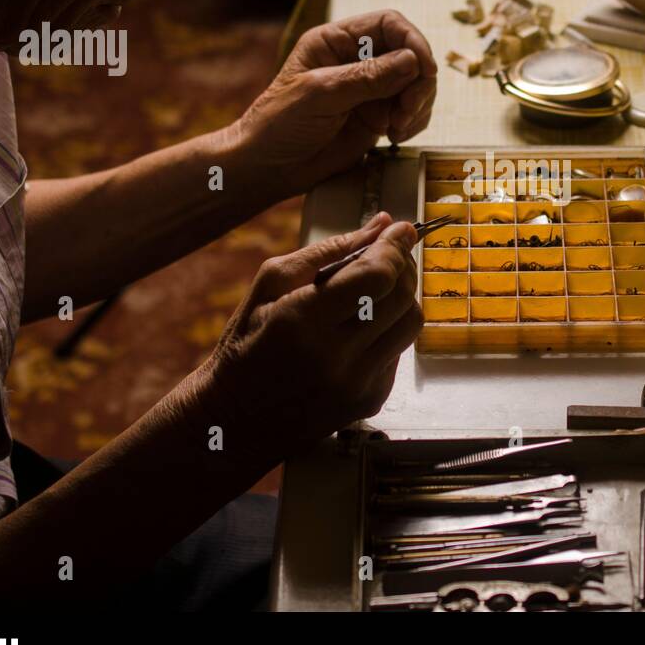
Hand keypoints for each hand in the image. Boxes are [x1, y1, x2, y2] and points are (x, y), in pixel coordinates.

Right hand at [192, 213, 421, 460]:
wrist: (234, 419)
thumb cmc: (246, 345)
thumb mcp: (269, 285)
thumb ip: (327, 252)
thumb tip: (380, 224)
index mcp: (302, 322)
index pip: (376, 276)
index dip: (395, 247)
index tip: (400, 230)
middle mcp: (334, 357)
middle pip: (400, 297)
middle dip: (402, 266)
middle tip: (390, 253)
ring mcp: (356, 384)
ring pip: (410, 324)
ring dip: (402, 297)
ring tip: (380, 287)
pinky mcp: (369, 401)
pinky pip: (399, 351)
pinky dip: (389, 329)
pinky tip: (363, 326)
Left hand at [231, 10, 437, 197]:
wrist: (268, 167)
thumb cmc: (279, 124)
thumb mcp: (320, 94)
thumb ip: (366, 77)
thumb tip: (412, 60)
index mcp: (337, 41)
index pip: (388, 24)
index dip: (412, 41)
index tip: (424, 69)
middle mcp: (356, 60)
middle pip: (410, 54)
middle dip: (418, 81)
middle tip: (408, 110)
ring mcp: (369, 90)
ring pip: (416, 84)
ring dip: (418, 105)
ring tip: (398, 128)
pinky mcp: (377, 117)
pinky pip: (411, 112)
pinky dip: (414, 122)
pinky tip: (395, 136)